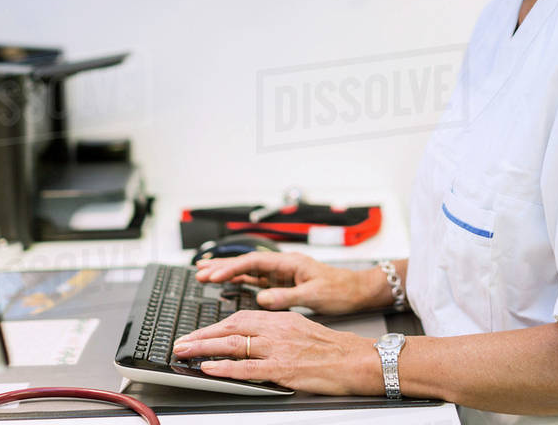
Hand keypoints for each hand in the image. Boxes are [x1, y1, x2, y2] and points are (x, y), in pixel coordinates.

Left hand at [172, 310, 380, 395]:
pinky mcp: (282, 369)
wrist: (357, 360)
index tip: (199, 332)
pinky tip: (209, 368)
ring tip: (185, 352)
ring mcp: (278, 348)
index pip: (240, 317)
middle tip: (182, 342)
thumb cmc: (333, 349)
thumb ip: (277, 331)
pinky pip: (246, 368)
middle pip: (231, 327)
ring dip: (204, 348)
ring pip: (233, 344)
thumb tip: (254, 338)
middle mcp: (277, 329)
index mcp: (281, 319)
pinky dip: (224, 367)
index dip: (216, 325)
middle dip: (202, 335)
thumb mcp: (302, 329)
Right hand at [193, 252, 385, 314]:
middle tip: (199, 272)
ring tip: (205, 275)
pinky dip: (240, 281)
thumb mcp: (315, 294)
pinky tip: (228, 284)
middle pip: (248, 262)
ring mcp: (283, 274)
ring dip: (228, 273)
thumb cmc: (341, 290)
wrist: (358, 291)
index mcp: (291, 262)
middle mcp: (284, 265)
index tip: (214, 274)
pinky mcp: (284, 283)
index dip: (232, 267)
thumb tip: (262, 298)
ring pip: (250, 271)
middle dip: (223, 266)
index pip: (255, 261)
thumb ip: (287, 296)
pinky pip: (257, 280)